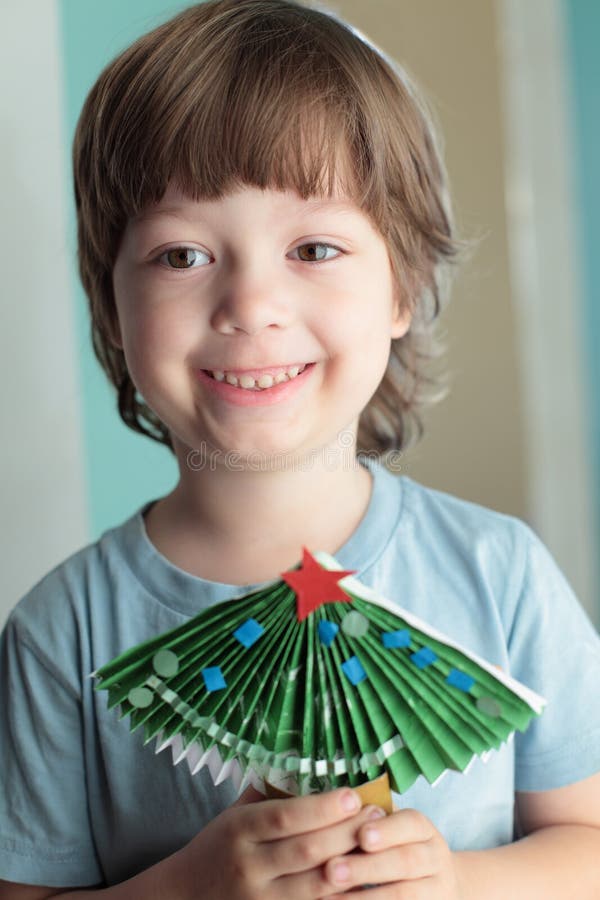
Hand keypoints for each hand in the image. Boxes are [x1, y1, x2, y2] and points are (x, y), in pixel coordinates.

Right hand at [172, 785, 385, 899]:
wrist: (184, 897)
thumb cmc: (218, 847)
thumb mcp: (234, 814)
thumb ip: (269, 793)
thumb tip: (311, 762)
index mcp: (239, 830)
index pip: (285, 817)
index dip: (322, 808)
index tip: (353, 795)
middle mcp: (249, 866)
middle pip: (307, 850)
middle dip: (347, 832)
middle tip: (378, 815)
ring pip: (315, 886)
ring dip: (352, 866)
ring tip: (377, 847)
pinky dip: (340, 898)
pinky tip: (362, 884)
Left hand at [321, 808, 462, 898]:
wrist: (432, 884)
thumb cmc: (396, 848)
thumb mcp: (391, 830)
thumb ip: (369, 821)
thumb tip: (338, 811)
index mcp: (423, 830)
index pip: (411, 823)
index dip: (387, 829)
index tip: (361, 835)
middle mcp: (435, 857)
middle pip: (406, 861)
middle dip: (367, 867)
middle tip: (332, 869)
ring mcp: (437, 887)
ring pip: (404, 894)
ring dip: (366, 897)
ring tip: (330, 898)